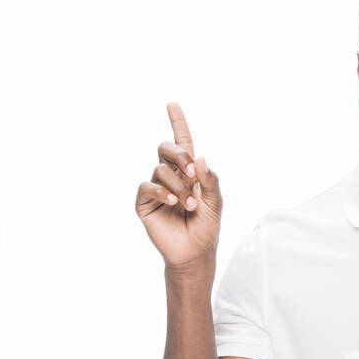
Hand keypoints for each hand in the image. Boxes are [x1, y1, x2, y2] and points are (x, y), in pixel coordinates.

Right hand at [135, 102, 221, 269]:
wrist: (194, 254)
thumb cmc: (206, 228)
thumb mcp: (215, 202)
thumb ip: (209, 179)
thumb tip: (199, 157)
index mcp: (188, 172)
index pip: (182, 142)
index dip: (177, 122)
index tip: (172, 104)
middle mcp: (170, 176)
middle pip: (166, 148)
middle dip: (179, 155)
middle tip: (192, 174)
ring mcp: (156, 188)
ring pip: (160, 168)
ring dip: (178, 185)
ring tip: (189, 205)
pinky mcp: (144, 203)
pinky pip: (147, 186)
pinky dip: (162, 191)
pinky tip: (173, 202)